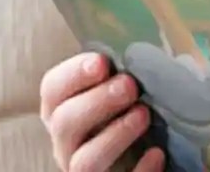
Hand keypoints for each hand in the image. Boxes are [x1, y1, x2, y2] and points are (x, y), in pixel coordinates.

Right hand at [39, 52, 164, 171]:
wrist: (144, 152)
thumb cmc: (133, 111)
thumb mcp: (122, 91)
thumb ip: (121, 74)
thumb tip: (146, 50)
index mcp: (64, 111)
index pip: (52, 89)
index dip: (72, 75)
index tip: (101, 62)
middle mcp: (67, 143)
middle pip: (64, 124)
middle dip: (96, 102)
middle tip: (129, 85)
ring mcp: (85, 169)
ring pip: (84, 162)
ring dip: (114, 136)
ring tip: (144, 114)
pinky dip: (138, 170)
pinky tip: (157, 154)